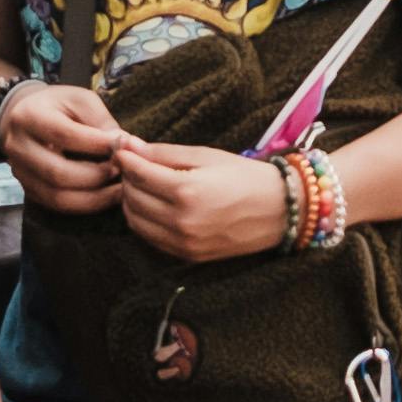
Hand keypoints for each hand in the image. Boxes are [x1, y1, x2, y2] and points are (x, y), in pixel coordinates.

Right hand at [0, 81, 129, 217]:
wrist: (24, 117)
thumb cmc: (59, 105)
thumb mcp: (80, 100)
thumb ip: (101, 120)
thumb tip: (124, 145)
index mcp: (29, 116)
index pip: (64, 134)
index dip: (96, 143)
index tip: (124, 144)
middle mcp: (17, 147)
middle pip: (57, 173)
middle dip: (96, 175)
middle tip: (123, 169)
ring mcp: (19, 172)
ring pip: (56, 196)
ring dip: (93, 196)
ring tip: (118, 187)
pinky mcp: (27, 189)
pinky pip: (56, 205)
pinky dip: (85, 204)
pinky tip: (105, 196)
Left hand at [109, 135, 309, 257]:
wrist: (280, 211)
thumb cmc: (246, 176)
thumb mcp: (206, 156)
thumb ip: (164, 153)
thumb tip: (127, 145)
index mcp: (186, 191)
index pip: (138, 174)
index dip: (125, 158)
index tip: (121, 147)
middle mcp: (180, 222)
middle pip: (131, 199)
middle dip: (128, 179)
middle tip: (135, 164)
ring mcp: (182, 243)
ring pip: (135, 222)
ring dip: (132, 201)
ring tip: (145, 185)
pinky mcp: (186, 256)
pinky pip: (150, 238)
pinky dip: (145, 221)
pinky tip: (156, 205)